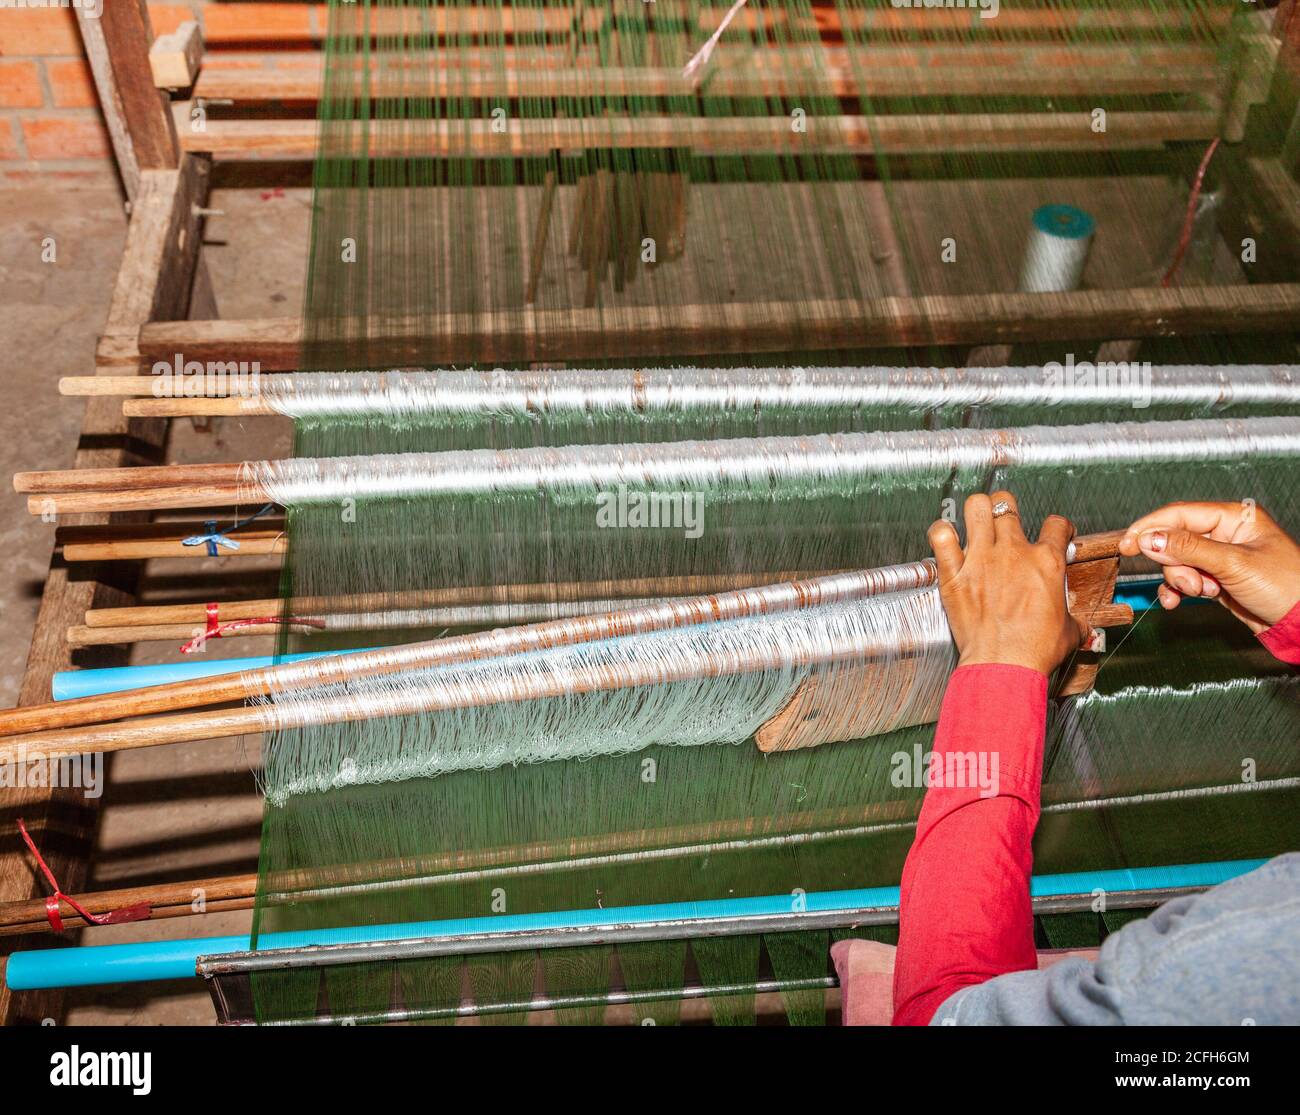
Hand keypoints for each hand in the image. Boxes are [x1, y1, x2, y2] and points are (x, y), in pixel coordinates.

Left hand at [928, 491, 1087, 676]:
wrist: (1005, 665)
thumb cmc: (1035, 651)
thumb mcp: (1069, 632)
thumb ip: (1075, 620)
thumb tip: (1083, 627)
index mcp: (1046, 562)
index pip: (1057, 524)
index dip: (1058, 526)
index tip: (1054, 533)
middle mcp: (1013, 553)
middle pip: (1007, 505)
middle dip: (1006, 507)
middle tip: (1005, 519)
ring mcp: (981, 560)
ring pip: (976, 507)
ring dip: (976, 510)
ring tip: (976, 520)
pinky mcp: (954, 574)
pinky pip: (940, 536)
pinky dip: (941, 532)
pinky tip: (946, 537)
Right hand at [1119, 501, 1299, 632]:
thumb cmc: (1287, 586)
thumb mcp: (1234, 564)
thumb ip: (1188, 549)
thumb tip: (1149, 538)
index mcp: (1234, 517)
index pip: (1179, 514)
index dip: (1150, 528)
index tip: (1127, 544)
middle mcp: (1224, 534)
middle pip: (1174, 540)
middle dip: (1175, 564)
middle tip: (1189, 582)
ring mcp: (1218, 558)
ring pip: (1177, 563)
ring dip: (1181, 580)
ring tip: (1201, 592)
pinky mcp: (1215, 579)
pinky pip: (1184, 580)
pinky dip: (1178, 590)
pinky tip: (1178, 601)